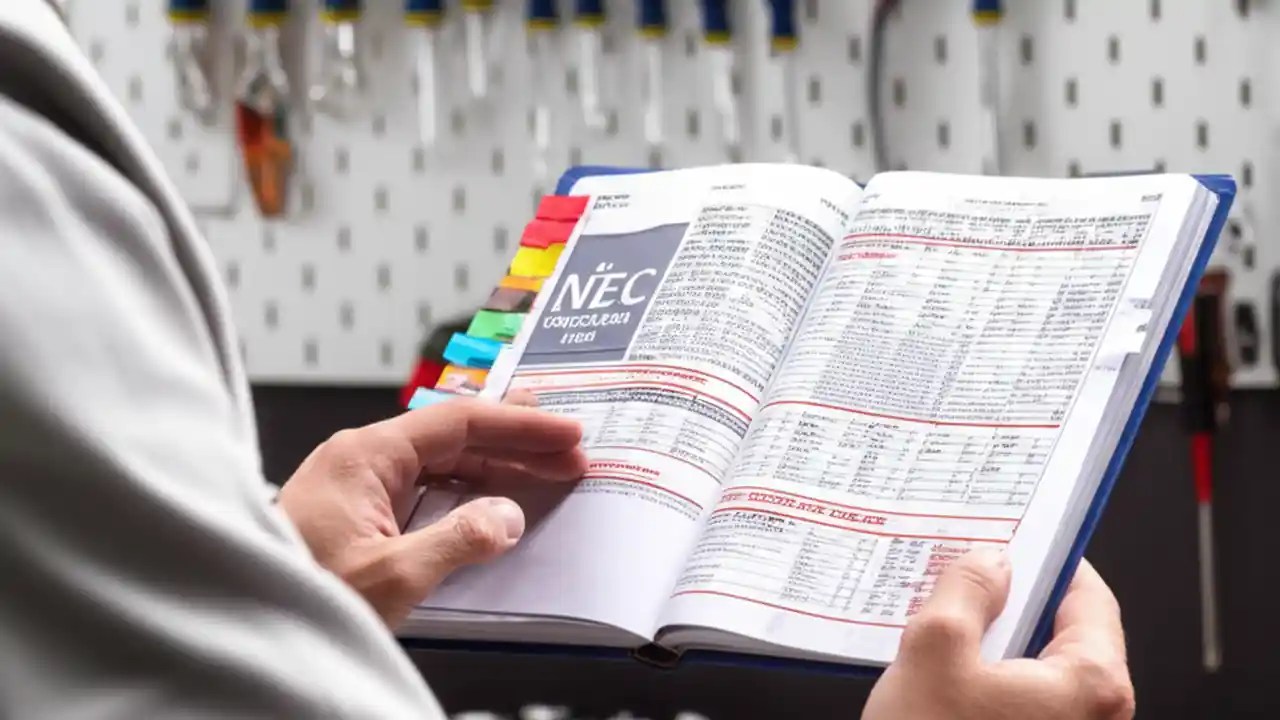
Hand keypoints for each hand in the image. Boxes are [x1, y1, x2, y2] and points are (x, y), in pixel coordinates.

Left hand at [277, 392, 586, 627]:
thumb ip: (458, 541)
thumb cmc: (297, 597)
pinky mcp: (359, 518)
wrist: (241, 625)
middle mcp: (360, 461)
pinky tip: (496, 505)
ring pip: (442, 466)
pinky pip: (425, 493)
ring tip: (545, 475)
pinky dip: (467, 496)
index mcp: (364, 456)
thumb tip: (506, 517)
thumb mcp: (391, 576)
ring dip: (496, 471)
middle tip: (569, 454)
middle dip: (516, 446)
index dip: (520, 428)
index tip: (565, 435)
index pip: (459, 423)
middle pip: (454, 439)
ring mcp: (358, 489)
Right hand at [863, 551, 1134, 719]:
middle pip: (1063, 629)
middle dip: (1012, 597)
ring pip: (1037, 666)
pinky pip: (1021, 699)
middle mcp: (1093, 716)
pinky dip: (987, 674)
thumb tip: (989, 560)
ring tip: (943, 619)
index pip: (1088, 594)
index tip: (1016, 535)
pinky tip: (942, 666)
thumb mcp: (935, 648)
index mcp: (1091, 682)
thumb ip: (967, 588)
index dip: (1047, 557)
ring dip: (993, 637)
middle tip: (966, 572)